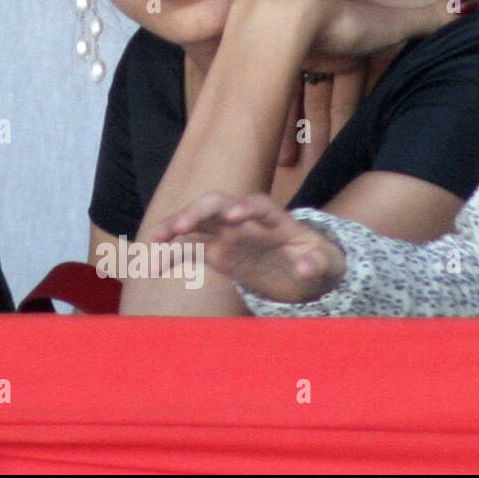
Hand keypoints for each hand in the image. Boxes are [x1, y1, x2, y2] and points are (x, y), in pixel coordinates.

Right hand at [156, 191, 346, 302]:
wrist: (305, 273)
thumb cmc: (318, 262)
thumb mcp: (326, 264)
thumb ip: (317, 262)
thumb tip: (306, 267)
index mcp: (273, 219)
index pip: (257, 204)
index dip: (246, 207)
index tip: (235, 216)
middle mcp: (244, 221)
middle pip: (215, 204)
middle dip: (197, 211)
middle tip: (181, 227)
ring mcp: (226, 234)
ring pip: (194, 222)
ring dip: (173, 227)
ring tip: (154, 241)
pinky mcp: (216, 252)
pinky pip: (188, 250)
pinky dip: (169, 256)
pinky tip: (152, 267)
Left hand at [234, 0, 450, 168]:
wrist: (289, 9)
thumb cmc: (342, 18)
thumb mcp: (392, 23)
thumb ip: (427, 18)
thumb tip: (465, 3)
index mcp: (342, 39)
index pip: (347, 84)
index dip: (346, 115)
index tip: (345, 144)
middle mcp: (313, 45)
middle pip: (318, 96)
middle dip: (320, 131)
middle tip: (317, 165)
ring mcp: (285, 53)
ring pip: (293, 101)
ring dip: (295, 134)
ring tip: (294, 166)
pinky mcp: (262, 62)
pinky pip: (271, 100)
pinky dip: (276, 124)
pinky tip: (277, 151)